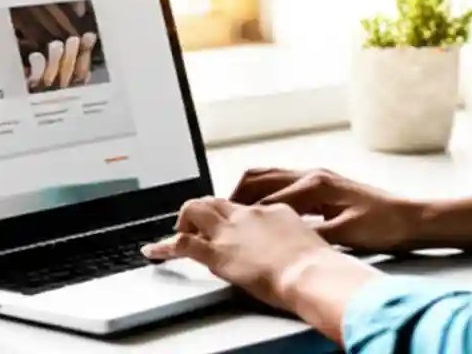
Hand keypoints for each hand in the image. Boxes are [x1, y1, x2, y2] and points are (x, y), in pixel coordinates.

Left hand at [140, 196, 335, 310]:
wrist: (310, 271)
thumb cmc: (315, 263)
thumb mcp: (307, 239)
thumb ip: (292, 237)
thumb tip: (290, 244)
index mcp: (271, 210)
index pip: (243, 207)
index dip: (230, 215)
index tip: (227, 224)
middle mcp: (248, 215)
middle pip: (215, 201)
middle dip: (201, 210)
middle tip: (195, 224)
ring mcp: (231, 232)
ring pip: (196, 211)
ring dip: (184, 220)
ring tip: (178, 232)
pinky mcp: (218, 252)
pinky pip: (184, 244)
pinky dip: (165, 247)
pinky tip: (155, 251)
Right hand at [229, 167, 421, 251]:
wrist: (410, 218)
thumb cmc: (383, 225)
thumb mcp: (345, 234)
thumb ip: (311, 234)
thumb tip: (280, 238)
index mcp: (315, 185)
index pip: (266, 199)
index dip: (242, 213)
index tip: (223, 224)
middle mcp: (313, 175)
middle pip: (261, 178)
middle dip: (235, 194)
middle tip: (216, 213)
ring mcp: (318, 177)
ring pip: (271, 177)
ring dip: (249, 191)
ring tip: (232, 211)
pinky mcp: (323, 184)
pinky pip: (284, 183)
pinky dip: (266, 193)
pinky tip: (262, 211)